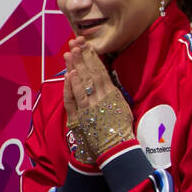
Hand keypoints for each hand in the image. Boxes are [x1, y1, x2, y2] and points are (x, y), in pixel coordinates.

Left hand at [63, 39, 133, 163]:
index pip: (101, 71)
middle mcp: (101, 98)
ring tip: (70, 52)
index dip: (93, 58)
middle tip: (76, 42)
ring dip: (75, 66)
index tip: (88, 46)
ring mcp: (90, 106)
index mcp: (112, 94)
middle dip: (83, 56)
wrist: (116, 148)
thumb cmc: (121, 130)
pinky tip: (69, 74)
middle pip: (90, 73)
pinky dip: (72, 86)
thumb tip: (109, 83)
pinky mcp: (81, 116)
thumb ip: (114, 95)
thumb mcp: (122, 108)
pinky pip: (75, 99)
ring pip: (81, 83)